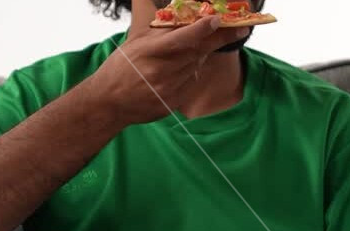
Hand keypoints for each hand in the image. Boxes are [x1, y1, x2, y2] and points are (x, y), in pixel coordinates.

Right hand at [85, 17, 252, 125]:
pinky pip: (191, 82)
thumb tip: (175, 9)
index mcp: (150, 51)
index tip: (217, 19)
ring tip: (200, 46)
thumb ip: (158, 27)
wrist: (109, 102)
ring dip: (202, 54)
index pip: (182, 38)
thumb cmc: (121, 66)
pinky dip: (192, 71)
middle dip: (220, 38)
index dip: (202, 29)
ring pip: (197, 65)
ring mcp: (169, 88)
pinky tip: (183, 68)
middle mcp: (161, 70)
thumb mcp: (135, 41)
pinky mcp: (173, 102)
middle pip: (198, 51)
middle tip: (240, 28)